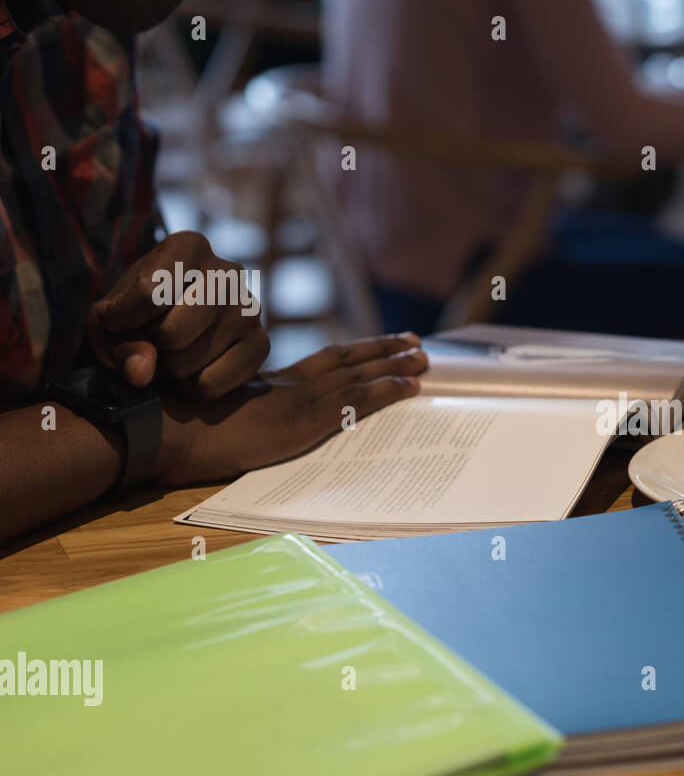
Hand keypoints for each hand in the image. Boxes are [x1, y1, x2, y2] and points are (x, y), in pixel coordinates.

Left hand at [87, 231, 269, 400]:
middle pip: (172, 333)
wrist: (176, 331)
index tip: (116, 321)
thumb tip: (142, 372)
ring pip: (188, 363)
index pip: (149, 292)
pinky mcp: (262, 344)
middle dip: (150, 349)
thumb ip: (117, 342)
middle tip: (150, 342)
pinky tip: (195, 368)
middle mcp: (228, 272)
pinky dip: (191, 387)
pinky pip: (210, 384)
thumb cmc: (138, 316)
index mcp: (189, 246)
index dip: (120, 320)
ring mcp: (251, 309)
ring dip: (168, 371)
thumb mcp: (109, 320)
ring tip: (172, 354)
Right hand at [153, 333, 428, 486]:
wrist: (168, 432)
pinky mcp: (307, 418)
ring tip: (424, 359)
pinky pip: (359, 399)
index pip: (324, 362)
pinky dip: (388, 390)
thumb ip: (244, 416)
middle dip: (384, 351)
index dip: (355, 353)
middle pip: (348, 360)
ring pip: (361, 375)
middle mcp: (291, 385)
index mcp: (271, 385)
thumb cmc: (179, 430)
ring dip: (396, 365)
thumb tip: (254, 426)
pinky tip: (412, 387)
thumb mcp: (220, 419)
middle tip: (416, 343)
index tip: (381, 345)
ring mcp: (300, 400)